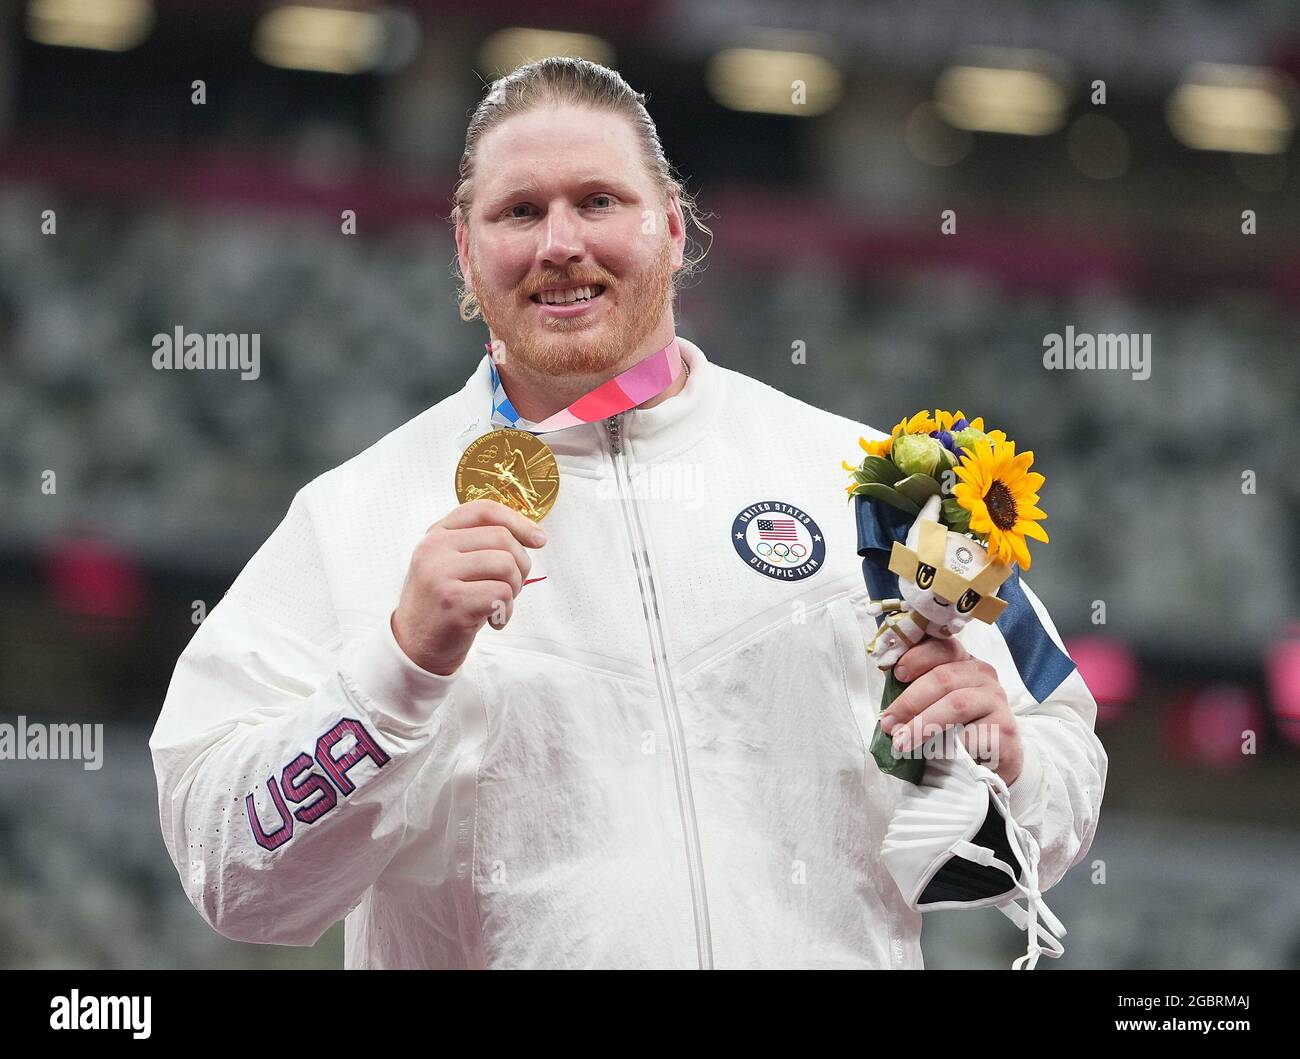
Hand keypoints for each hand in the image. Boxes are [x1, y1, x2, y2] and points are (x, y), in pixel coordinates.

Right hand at [391, 499, 546, 676]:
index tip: (539, 540)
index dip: (519, 522)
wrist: (415, 646)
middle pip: (502, 537)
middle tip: (512, 587)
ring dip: (514, 589)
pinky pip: (501, 594)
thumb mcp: (454, 564)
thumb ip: (481, 544)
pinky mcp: (451, 601)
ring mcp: (440, 573)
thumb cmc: (446, 603)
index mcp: (437, 533)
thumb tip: (533, 535)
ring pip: (506, 564)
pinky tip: (493, 621)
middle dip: (521, 564)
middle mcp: (434, 548)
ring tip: (500, 604)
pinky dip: (506, 611)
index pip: (484, 510)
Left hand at [878, 636, 1022, 785]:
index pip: (942, 647)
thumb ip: (916, 691)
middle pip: (943, 677)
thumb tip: (886, 696)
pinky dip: (948, 745)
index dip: (917, 657)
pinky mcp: (1004, 727)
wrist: (991, 761)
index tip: (897, 673)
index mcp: (963, 662)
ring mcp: (996, 699)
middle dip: (909, 701)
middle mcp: (983, 674)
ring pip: (955, 704)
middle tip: (888, 723)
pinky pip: (971, 733)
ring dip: (922, 724)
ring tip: (902, 742)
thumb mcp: (935, 703)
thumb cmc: (956, 727)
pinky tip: (934, 754)